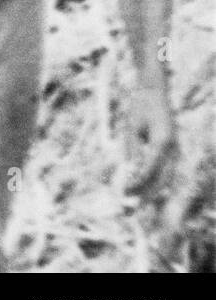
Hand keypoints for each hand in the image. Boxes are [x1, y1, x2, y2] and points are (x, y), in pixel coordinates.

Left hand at [124, 84, 175, 198]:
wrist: (154, 93)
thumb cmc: (139, 108)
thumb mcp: (130, 129)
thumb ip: (132, 151)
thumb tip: (130, 174)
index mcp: (162, 141)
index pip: (150, 169)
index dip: (137, 183)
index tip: (125, 193)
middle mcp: (172, 148)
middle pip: (161, 179)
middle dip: (145, 194)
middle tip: (128, 206)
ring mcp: (175, 150)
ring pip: (165, 179)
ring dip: (150, 192)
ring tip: (134, 204)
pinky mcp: (173, 151)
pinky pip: (165, 172)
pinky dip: (155, 183)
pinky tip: (143, 192)